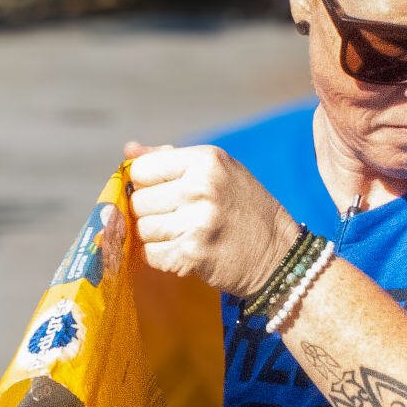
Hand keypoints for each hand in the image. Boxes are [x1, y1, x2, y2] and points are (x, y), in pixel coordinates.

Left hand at [123, 140, 300, 299]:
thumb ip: (170, 159)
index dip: (146, 183)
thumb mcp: (217, 171)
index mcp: (206, 160)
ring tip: (182, 234)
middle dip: (151, 212)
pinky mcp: (192, 254)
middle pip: (138, 201)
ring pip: (142, 229)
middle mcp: (201, 188)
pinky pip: (151, 254)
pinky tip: (185, 251)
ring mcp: (196, 223)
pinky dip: (162, 256)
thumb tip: (128, 150)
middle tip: (177, 217)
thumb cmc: (243, 208)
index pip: (142, 169)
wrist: (278, 255)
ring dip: (155, 236)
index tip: (163, 192)